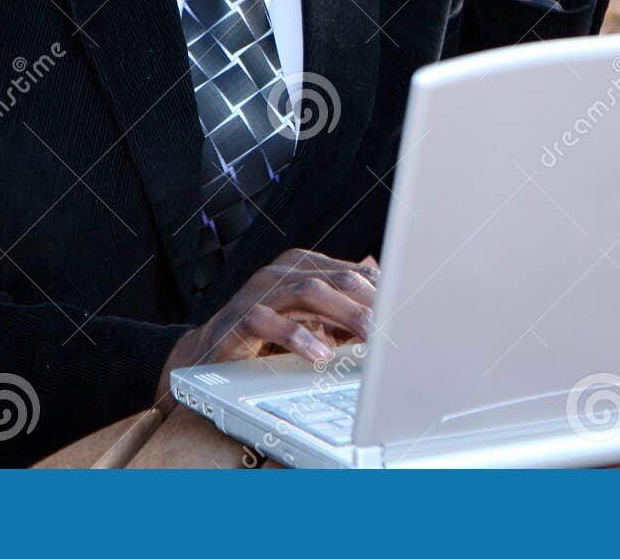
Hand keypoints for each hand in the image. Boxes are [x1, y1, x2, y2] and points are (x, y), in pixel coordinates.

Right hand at [154, 250, 377, 401]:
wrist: (209, 352)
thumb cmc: (267, 336)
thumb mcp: (311, 322)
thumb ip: (343, 317)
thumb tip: (389, 320)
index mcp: (302, 265)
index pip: (351, 273)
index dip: (382, 293)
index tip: (410, 312)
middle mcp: (282, 271)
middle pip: (336, 279)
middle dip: (371, 302)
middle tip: (397, 325)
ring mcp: (259, 291)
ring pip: (309, 292)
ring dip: (344, 315)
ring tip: (369, 337)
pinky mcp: (238, 317)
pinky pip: (270, 322)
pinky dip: (298, 337)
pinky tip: (320, 354)